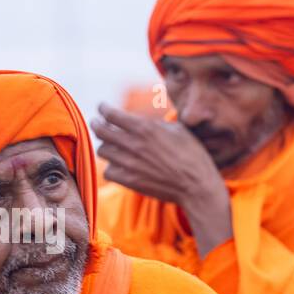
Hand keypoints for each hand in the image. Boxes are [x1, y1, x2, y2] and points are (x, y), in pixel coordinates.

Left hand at [92, 103, 231, 254]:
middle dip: (96, 124)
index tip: (101, 108)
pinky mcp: (130, 181)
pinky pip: (108, 171)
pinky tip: (118, 165)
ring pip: (102, 151)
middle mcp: (134, 144)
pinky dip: (111, 167)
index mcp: (145, 127)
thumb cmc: (192, 154)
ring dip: (106, 146)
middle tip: (96, 122)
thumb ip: (155, 124)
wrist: (196, 185)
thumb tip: (141, 120)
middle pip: (100, 131)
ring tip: (111, 145)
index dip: (103, 109)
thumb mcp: (177, 130)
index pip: (111, 114)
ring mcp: (130, 164)